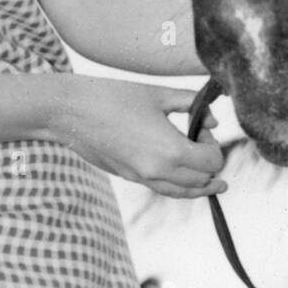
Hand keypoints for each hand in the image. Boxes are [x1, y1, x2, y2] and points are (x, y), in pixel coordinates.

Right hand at [51, 76, 225, 198]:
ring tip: (216, 184)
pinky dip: (179, 185)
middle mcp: (159, 172)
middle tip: (201, 139)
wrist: (71, 111)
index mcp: (171, 151)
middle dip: (209, 164)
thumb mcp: (159, 94)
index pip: (212, 161)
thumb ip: (191, 105)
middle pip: (201, 180)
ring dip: (200, 184)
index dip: (214, 144)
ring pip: (183, 192)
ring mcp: (142, 178)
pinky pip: (163, 189)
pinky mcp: (129, 177)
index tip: (201, 126)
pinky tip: (183, 178)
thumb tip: (214, 120)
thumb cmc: (115, 96)